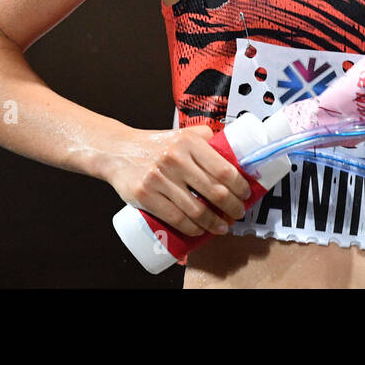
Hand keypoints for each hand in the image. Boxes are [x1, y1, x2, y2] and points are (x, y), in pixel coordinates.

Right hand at [106, 125, 253, 237]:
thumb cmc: (156, 145)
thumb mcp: (182, 134)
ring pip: (197, 209)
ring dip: (215, 223)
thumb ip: (206, 138)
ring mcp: (159, 178)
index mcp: (189, 142)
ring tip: (222, 226)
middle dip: (232, 207)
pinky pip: (176, 218)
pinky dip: (193, 229)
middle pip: (215, 191)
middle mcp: (175, 158)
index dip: (240, 187)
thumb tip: (234, 152)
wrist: (118, 150)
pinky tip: (201, 231)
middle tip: (238, 213)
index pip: (224, 169)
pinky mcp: (146, 195)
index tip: (246, 195)